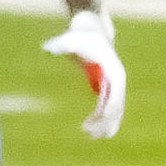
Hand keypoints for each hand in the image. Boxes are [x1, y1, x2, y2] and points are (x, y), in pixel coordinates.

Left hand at [41, 8, 125, 138]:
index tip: (95, 123)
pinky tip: (88, 128)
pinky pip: (106, 106)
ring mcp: (112, 84)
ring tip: (90, 136)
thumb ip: (62, 44)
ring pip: (113, 109)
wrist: (90, 29)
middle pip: (116, 106)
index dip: (107, 111)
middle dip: (105, 122)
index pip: (115, 95)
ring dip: (104, 124)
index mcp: (114, 71)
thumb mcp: (72, 38)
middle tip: (88, 133)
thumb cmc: (81, 34)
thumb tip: (48, 48)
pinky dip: (100, 118)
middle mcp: (117, 79)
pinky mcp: (105, 86)